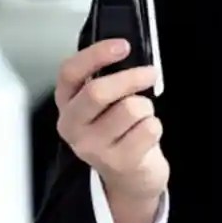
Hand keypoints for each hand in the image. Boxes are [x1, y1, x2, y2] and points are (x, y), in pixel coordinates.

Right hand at [55, 38, 167, 222]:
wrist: (129, 177)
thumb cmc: (118, 130)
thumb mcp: (103, 103)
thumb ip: (108, 78)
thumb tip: (128, 53)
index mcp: (66, 103)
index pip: (70, 72)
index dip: (96, 54)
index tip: (123, 45)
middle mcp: (72, 126)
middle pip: (98, 91)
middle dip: (131, 77)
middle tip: (150, 73)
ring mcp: (93, 148)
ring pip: (130, 108)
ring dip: (145, 107)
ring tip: (141, 116)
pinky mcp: (118, 162)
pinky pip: (149, 128)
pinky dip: (155, 126)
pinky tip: (145, 135)